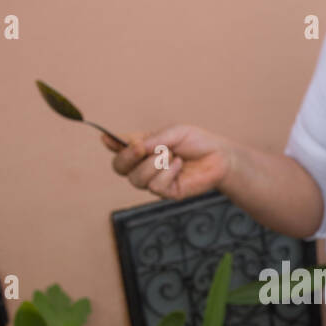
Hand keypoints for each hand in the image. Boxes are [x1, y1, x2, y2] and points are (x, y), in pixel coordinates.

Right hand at [102, 125, 233, 201]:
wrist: (219, 157)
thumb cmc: (196, 142)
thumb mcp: (174, 132)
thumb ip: (153, 139)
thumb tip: (132, 144)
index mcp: (142, 147)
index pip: (119, 148)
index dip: (110, 144)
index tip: (106, 138)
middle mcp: (144, 165)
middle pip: (119, 167)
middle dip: (126, 157)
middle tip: (141, 147)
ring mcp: (154, 180)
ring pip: (136, 179)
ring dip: (153, 164)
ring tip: (171, 155)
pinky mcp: (167, 192)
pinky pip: (156, 186)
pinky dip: (167, 173)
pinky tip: (178, 165)